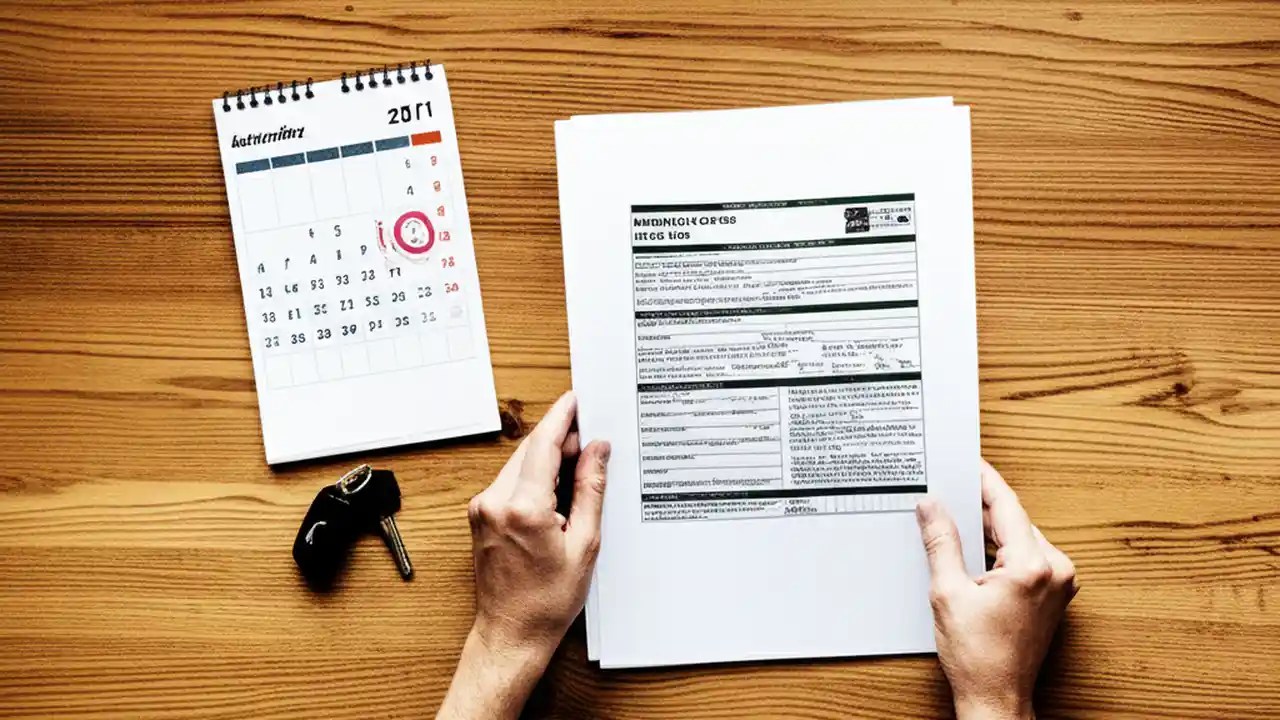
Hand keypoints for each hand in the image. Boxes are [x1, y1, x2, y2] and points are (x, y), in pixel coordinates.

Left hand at [437, 391, 609, 719]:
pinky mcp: (478, 515)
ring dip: (547, 462)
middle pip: (530, 451)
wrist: (510, 633)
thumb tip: (597, 451)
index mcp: (522, 508)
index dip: (562, 417)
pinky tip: (555, 495)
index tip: (575, 400)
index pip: (543, 444)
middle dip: (560, 442)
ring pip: (520, 465)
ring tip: (577, 477)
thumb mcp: (584, 544)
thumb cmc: (547, 601)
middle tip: (591, 445)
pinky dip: (533, 479)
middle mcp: (494, 502)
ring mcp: (481, 509)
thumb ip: (590, 490)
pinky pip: (509, 483)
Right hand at [915, 461, 1077, 719]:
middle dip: (980, 506)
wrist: (997, 697)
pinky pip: (1027, 556)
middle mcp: (1056, 570)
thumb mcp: (947, 591)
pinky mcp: (1055, 594)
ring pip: (1020, 537)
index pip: (1006, 505)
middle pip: (1014, 519)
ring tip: (956, 522)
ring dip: (990, 528)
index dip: (984, 480)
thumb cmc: (977, 656)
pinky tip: (975, 549)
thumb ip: (941, 542)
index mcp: (1032, 566)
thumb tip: (932, 506)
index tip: (968, 462)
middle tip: (949, 491)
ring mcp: (1060, 583)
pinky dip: (1001, 548)